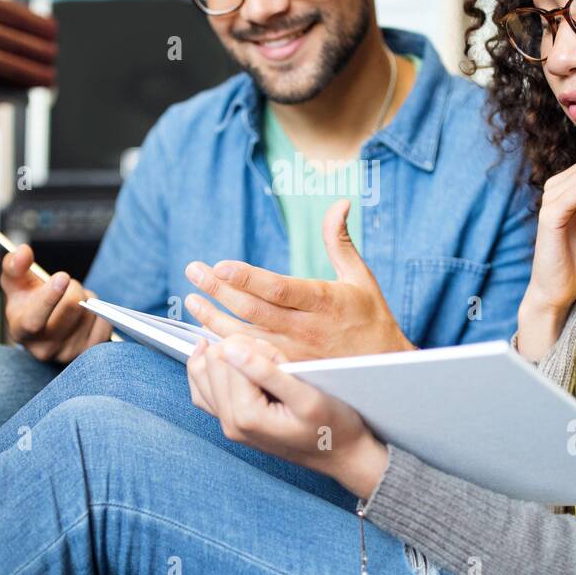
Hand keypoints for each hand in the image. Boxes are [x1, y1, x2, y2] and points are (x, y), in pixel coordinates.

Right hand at [0, 243, 110, 362]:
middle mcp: (43, 349)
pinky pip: (105, 324)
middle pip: (71, 308)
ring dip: (87, 299)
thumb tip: (23, 252)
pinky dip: (100, 312)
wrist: (45, 324)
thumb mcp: (15, 281)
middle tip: (68, 285)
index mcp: (21, 331)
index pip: (34, 320)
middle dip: (73, 287)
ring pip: (90, 313)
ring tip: (74, 301)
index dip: (50, 297)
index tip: (62, 276)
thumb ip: (14, 265)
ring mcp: (67, 354)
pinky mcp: (89, 352)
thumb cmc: (28, 299)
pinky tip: (87, 312)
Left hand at [183, 198, 414, 359]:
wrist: (384, 368)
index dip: (247, 278)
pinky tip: (207, 338)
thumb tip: (340, 203)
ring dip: (214, 319)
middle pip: (254, 309)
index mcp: (322, 301)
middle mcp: (306, 328)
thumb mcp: (360, 276)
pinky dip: (227, 349)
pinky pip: (251, 360)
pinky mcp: (288, 371)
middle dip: (219, 290)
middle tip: (193, 271)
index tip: (219, 265)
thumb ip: (340, 241)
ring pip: (246, 337)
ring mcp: (295, 353)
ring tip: (191, 301)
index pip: (278, 288)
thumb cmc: (371, 318)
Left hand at [185, 334, 389, 498]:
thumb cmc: (333, 428)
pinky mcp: (231, 423)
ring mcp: (228, 425)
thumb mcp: (306, 396)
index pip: (229, 357)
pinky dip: (208, 372)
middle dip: (241, 350)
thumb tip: (231, 347)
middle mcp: (230, 423)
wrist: (343, 455)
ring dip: (225, 357)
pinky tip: (221, 360)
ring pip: (201, 374)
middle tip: (275, 360)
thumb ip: (266, 371)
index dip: (257, 347)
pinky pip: (203, 392)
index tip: (281, 358)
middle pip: (212, 362)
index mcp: (245, 416)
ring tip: (254, 357)